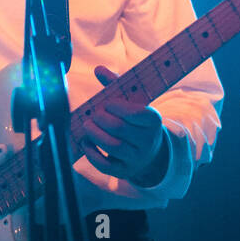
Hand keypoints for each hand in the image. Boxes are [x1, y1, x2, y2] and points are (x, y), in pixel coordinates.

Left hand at [78, 65, 168, 185]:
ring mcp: (137, 158)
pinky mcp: (124, 171)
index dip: (117, 106)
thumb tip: (99, 69)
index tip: (107, 103)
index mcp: (153, 120)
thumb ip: (116, 85)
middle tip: (94, 114)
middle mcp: (148, 140)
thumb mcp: (132, 102)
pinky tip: (86, 142)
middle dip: (101, 119)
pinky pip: (106, 165)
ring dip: (94, 134)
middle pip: (120, 129)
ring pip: (112, 146)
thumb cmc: (136, 121)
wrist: (149, 151)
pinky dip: (92, 153)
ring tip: (87, 126)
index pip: (136, 113)